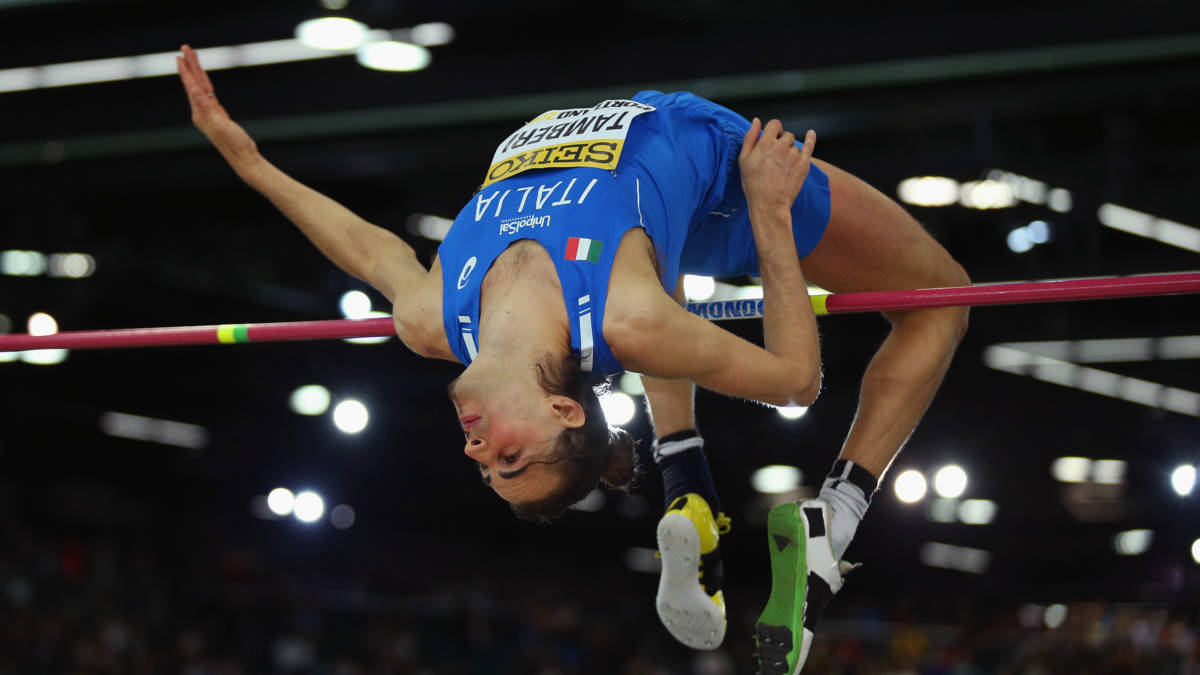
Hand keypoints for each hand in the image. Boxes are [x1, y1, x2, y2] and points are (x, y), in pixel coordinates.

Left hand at [176, 44, 257, 162]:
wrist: (245, 158)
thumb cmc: (235, 144)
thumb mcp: (220, 124)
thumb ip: (206, 107)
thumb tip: (194, 90)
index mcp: (200, 113)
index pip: (191, 86)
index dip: (186, 70)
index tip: (181, 56)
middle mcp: (201, 112)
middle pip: (194, 83)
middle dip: (190, 65)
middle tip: (185, 48)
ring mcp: (209, 113)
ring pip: (201, 87)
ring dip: (196, 72)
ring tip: (192, 58)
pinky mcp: (218, 115)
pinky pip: (209, 94)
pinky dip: (205, 83)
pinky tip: (203, 78)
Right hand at [738, 118, 815, 219]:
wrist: (769, 205)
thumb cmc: (753, 185)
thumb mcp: (744, 160)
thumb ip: (750, 138)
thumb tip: (756, 121)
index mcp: (765, 143)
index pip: (774, 124)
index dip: (773, 130)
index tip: (773, 137)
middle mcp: (781, 146)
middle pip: (786, 135)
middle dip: (782, 142)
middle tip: (776, 157)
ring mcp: (794, 155)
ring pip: (795, 145)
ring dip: (790, 150)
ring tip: (783, 166)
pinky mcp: (803, 164)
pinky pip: (809, 146)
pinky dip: (811, 139)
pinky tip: (811, 134)